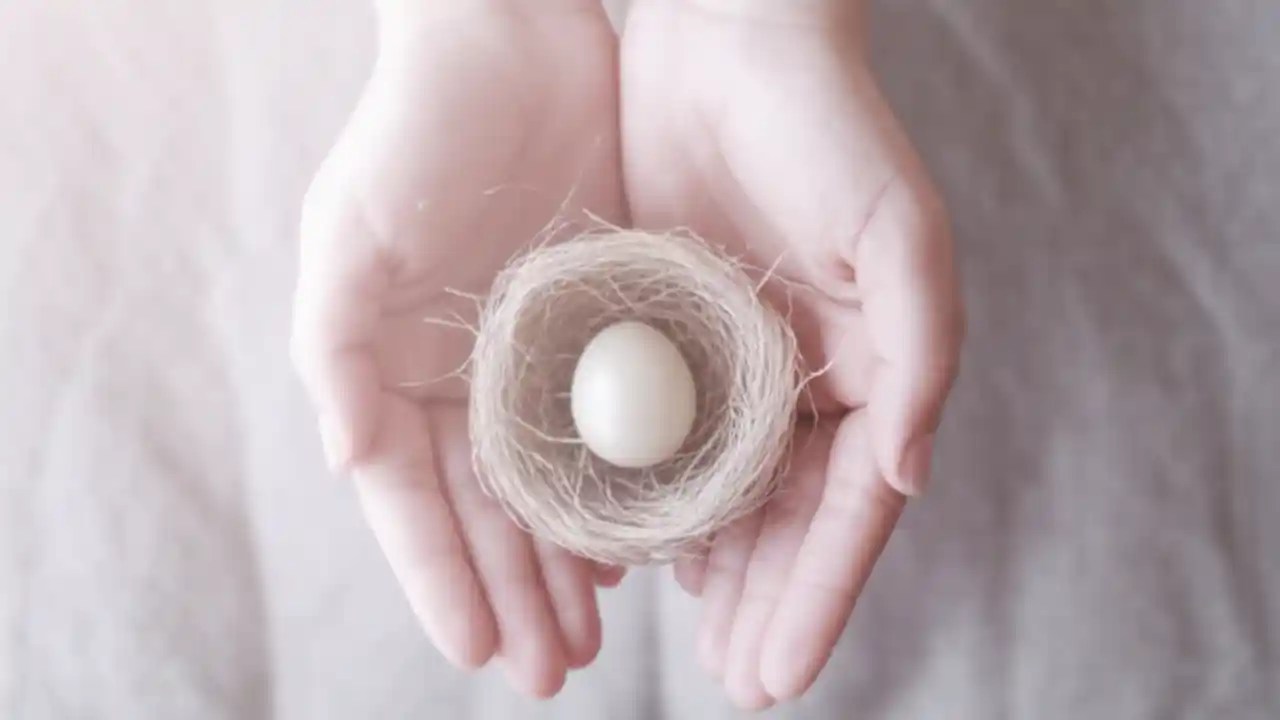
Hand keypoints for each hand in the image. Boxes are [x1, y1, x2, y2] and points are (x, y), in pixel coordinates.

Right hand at [291, 0, 625, 697]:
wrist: (513, 44)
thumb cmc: (416, 134)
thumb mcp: (354, 235)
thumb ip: (336, 348)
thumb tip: (349, 462)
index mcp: (395, 375)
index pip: (414, 501)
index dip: (440, 579)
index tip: (476, 651)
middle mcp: (465, 383)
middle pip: (489, 515)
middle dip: (514, 597)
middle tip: (551, 673)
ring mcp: (536, 363)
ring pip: (553, 489)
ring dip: (567, 565)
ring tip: (592, 637)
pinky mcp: (605, 329)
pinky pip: (616, 430)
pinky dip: (623, 490)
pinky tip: (640, 543)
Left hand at [622, 0, 963, 707]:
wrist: (728, 40)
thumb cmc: (828, 129)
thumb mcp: (898, 235)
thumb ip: (919, 357)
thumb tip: (905, 477)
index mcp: (865, 368)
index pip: (848, 509)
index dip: (818, 596)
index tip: (779, 675)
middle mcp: (798, 379)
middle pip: (784, 520)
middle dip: (764, 605)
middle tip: (739, 682)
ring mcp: (727, 364)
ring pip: (720, 493)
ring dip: (710, 573)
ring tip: (693, 645)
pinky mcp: (656, 333)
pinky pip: (652, 434)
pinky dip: (647, 497)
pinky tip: (631, 549)